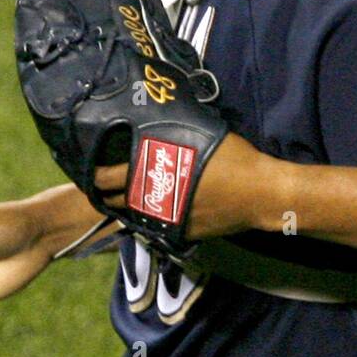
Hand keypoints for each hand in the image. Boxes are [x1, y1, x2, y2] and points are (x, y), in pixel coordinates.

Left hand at [95, 131, 272, 238]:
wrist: (261, 193)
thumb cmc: (235, 159)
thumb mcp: (203, 136)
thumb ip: (177, 133)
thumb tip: (163, 123)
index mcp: (155, 173)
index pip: (110, 178)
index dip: (97, 175)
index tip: (95, 171)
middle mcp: (156, 200)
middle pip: (116, 202)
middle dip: (106, 196)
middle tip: (104, 188)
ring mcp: (169, 220)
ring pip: (135, 217)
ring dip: (128, 209)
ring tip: (124, 200)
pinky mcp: (184, 233)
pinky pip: (159, 226)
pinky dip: (153, 219)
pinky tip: (155, 210)